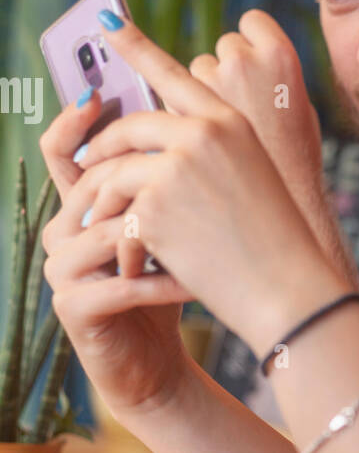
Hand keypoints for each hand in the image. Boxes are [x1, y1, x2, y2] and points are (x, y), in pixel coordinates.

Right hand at [40, 91, 190, 423]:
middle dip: (138, 181)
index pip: (64, 152)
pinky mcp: (74, 309)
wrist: (160, 359)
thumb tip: (185, 112)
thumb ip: (163, 179)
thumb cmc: (166, 285)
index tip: (101, 94)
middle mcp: (60, 234)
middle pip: (87, 187)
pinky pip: (119, 282)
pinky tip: (197, 280)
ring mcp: (61, 272)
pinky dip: (162, 280)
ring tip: (204, 232)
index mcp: (79, 207)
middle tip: (183, 169)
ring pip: (103, 231)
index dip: (74, 122)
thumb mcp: (168, 225)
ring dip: (158, 233)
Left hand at [72, 14, 346, 353]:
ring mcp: (176, 166)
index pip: (172, 74)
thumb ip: (210, 148)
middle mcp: (203, 133)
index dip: (136, 47)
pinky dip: (118, 239)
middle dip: (101, 150)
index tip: (107, 24)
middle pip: (130, 126)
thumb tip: (157, 141)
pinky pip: (115, 212)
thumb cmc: (275, 241)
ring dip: (102, 199)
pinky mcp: (154, 204)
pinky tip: (132, 261)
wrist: (287, 288)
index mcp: (230, 122)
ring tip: (106, 225)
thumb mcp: (252, 176)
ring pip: (113, 170)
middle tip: (88, 168)